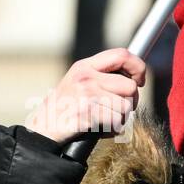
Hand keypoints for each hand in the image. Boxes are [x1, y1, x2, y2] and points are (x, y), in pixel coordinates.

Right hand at [25, 48, 145, 144]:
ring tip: (103, 118)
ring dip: (120, 117)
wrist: (44, 128)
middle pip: (130, 87)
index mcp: (85, 66)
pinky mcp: (87, 113)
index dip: (138, 67)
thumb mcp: (80, 82)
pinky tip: (98, 127)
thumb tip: (135, 76)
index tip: (139, 80)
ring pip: (126, 107)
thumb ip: (103, 75)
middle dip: (130, 101)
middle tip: (116, 108)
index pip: (122, 55)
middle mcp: (86, 77)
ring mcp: (86, 94)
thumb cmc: (67, 107)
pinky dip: (113, 129)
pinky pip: (117, 122)